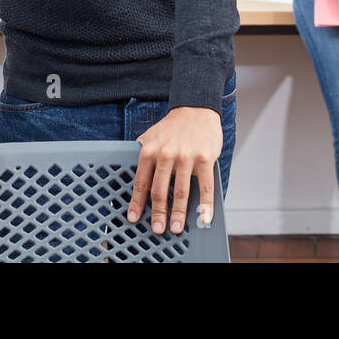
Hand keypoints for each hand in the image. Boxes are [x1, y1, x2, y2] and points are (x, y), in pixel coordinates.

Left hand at [128, 106, 221, 234]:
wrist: (196, 109)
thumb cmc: (174, 127)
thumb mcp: (152, 136)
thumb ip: (143, 154)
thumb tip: (133, 175)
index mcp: (150, 151)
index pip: (141, 182)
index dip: (137, 203)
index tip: (134, 218)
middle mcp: (166, 154)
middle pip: (160, 190)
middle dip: (158, 213)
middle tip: (157, 229)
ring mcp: (187, 157)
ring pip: (181, 191)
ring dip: (178, 213)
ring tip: (176, 228)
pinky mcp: (205, 158)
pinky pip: (205, 186)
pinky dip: (205, 205)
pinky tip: (204, 218)